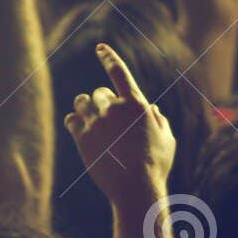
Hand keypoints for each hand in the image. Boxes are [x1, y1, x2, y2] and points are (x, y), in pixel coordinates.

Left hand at [64, 44, 175, 207]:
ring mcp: (97, 123)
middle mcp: (115, 109)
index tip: (100, 48)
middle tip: (106, 117)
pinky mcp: (83, 138)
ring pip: (81, 102)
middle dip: (102, 101)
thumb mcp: (167, 140)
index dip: (108, 57)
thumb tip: (150, 109)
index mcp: (137, 104)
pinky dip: (75, 122)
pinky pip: (71, 120)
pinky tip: (80, 131)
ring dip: (85, 107)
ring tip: (90, 119)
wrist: (136, 190)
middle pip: (99, 92)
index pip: (119, 72)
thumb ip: (158, 120)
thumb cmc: (156, 166)